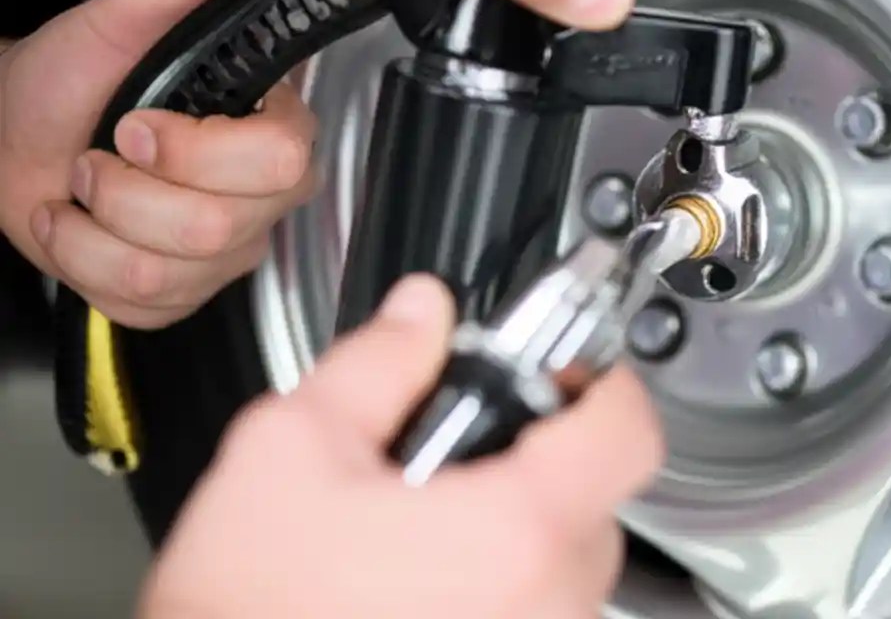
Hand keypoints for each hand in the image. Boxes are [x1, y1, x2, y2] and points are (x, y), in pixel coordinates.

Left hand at [0, 0, 315, 328]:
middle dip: (126, 190)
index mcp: (268, 131)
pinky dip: (83, 263)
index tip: (138, 124)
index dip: (195, 151)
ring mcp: (225, 255)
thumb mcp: (126, 24)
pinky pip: (139, 303)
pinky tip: (82, 229)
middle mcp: (260, 200)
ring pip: (168, 269)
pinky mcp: (181, 298)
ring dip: (95, 225)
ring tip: (84, 187)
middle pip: (218, 227)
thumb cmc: (68, 83)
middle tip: (105, 154)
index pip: (278, 162)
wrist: (14, 133)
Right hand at [138, 274, 664, 618]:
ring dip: (518, 529)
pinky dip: (503, 584)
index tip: (572, 373)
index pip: (627, 432)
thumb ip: (376, 364)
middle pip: (594, 497)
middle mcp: (547, 600)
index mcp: (516, 530)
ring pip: (565, 561)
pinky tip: (427, 581)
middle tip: (467, 450)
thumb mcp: (293, 451)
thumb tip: (419, 313)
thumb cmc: (251, 608)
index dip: (604, 384)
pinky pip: (538, 608)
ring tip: (430, 526)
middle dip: (538, 460)